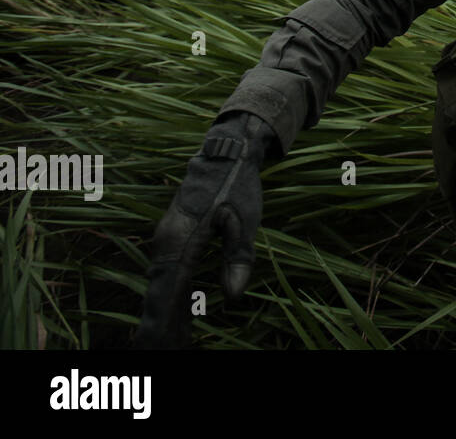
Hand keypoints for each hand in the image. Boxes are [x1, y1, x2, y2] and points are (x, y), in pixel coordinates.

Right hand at [136, 112, 273, 347]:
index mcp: (180, 241)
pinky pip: (167, 278)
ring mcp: (165, 243)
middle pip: (158, 296)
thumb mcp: (244, 219)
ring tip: (171, 347)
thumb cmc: (237, 186)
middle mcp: (164, 244)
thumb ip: (237, 257)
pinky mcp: (172, 242)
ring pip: (160, 289)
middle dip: (159, 329)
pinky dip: (170, 301)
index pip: (166, 291)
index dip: (161, 323)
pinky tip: (178, 321)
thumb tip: (233, 296)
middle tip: (165, 354)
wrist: (224, 154)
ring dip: (164, 318)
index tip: (157, 347)